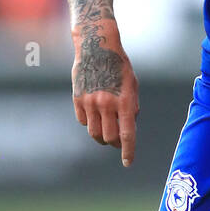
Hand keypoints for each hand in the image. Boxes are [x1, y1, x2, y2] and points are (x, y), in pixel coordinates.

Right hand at [71, 22, 138, 166]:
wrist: (97, 47)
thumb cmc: (119, 67)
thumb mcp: (132, 86)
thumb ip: (131, 108)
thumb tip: (127, 129)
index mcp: (124, 101)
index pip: (127, 134)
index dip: (128, 151)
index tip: (128, 163)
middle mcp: (106, 104)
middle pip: (108, 137)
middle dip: (114, 144)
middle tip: (117, 142)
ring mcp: (90, 102)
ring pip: (94, 132)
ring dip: (101, 137)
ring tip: (106, 132)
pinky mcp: (77, 99)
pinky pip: (83, 121)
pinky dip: (90, 123)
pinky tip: (95, 115)